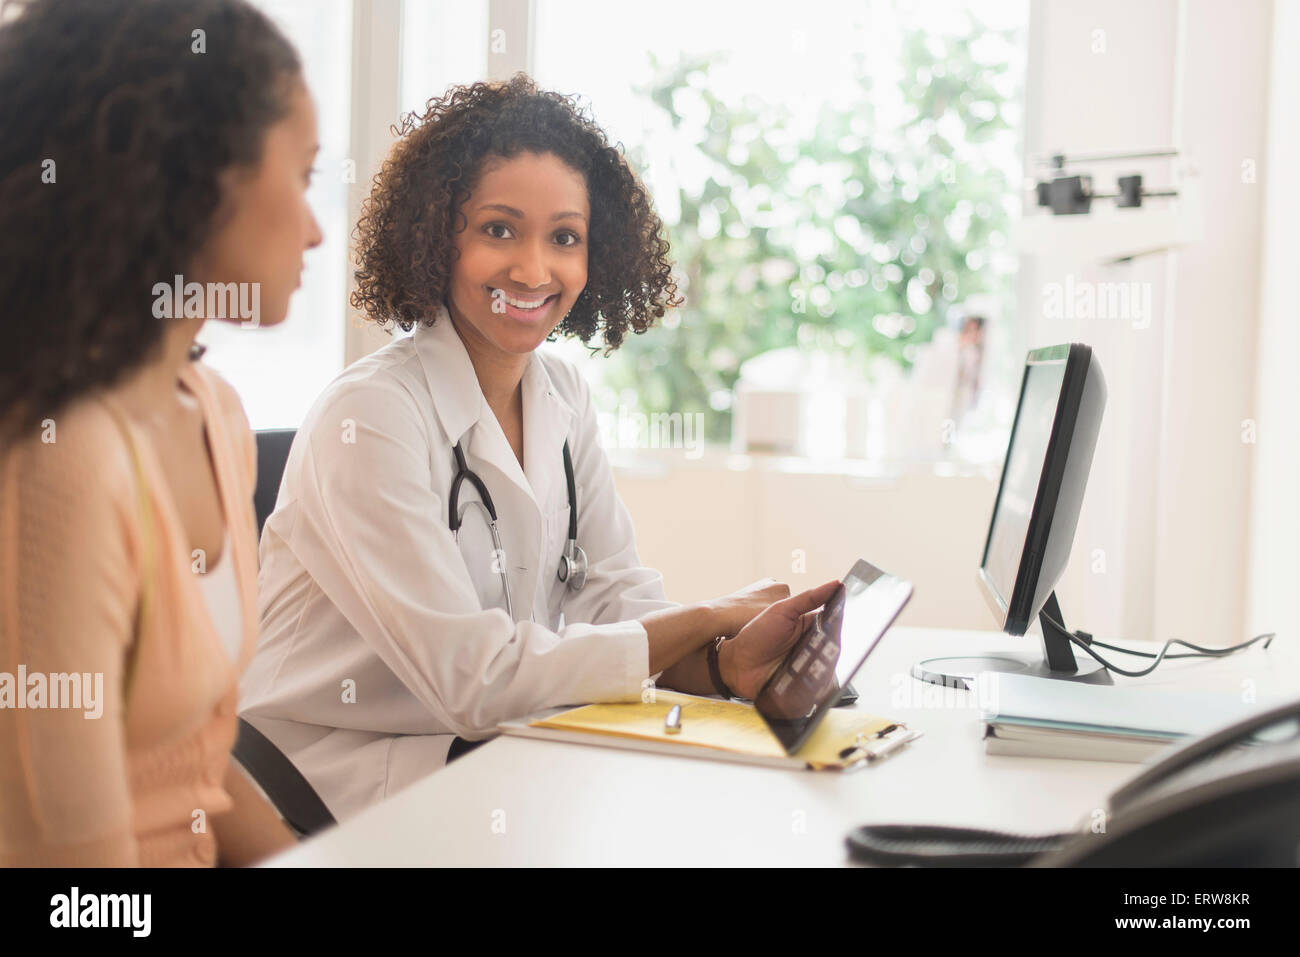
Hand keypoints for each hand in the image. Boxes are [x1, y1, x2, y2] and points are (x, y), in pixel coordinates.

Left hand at [717, 579, 841, 699]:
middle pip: (834, 650)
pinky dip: (820, 686)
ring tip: (812, 663)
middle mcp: (812, 647)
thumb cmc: (756, 634)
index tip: (849, 625)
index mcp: (810, 627)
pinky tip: (814, 681)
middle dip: (832, 650)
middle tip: (820, 647)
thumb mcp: (782, 610)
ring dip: (825, 668)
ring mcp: (809, 667)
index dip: (841, 626)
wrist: (736, 663)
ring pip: (829, 669)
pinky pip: (820, 688)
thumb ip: (809, 598)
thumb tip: (835, 583)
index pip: (835, 626)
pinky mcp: (804, 686)